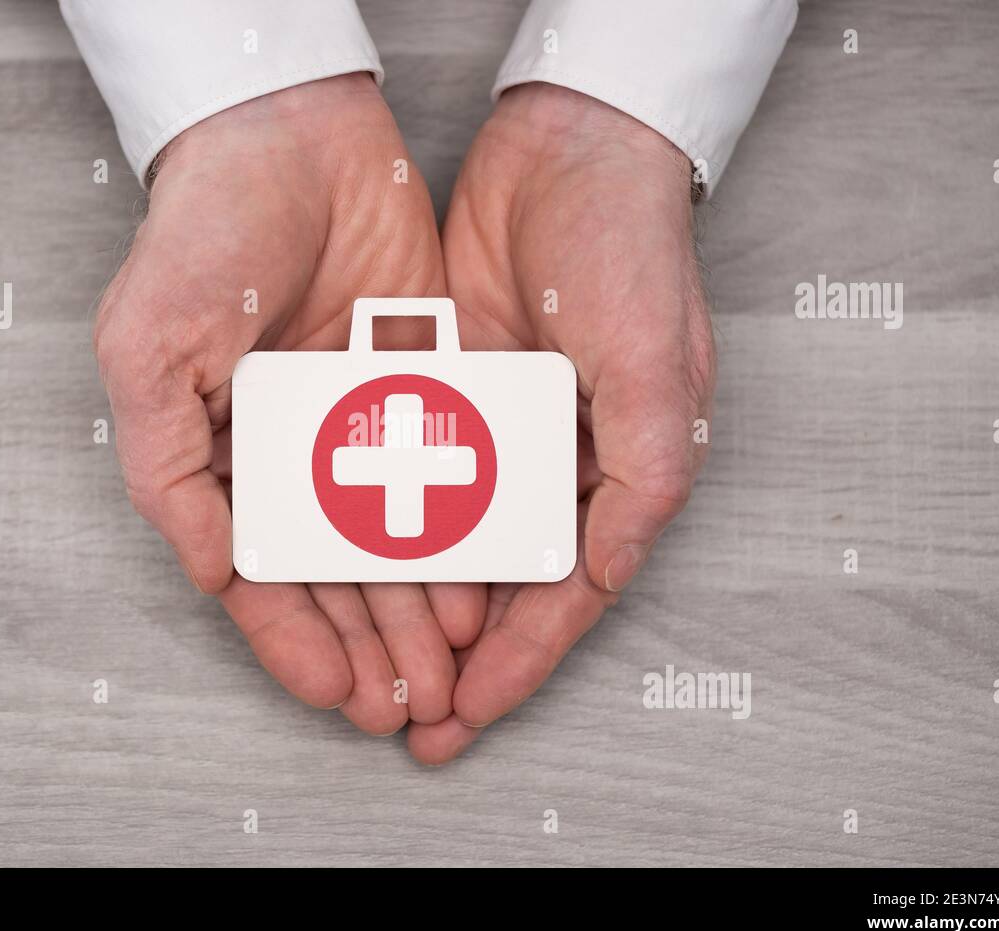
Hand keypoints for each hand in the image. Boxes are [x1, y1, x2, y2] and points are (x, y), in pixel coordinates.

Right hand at [94, 74, 485, 733]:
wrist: (291, 134)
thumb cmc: (202, 235)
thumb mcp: (149, 354)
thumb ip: (169, 470)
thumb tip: (210, 572)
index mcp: (221, 456)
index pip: (258, 572)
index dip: (293, 640)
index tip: (334, 692)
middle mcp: (292, 453)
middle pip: (335, 573)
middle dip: (370, 645)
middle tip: (407, 707)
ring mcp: (358, 424)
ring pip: (396, 538)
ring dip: (418, 609)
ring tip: (447, 671)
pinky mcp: (420, 388)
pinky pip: (446, 476)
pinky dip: (461, 531)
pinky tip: (479, 583)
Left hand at [409, 83, 715, 763]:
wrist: (566, 143)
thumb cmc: (628, 246)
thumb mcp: (652, 365)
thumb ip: (641, 474)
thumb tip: (608, 573)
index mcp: (618, 468)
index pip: (566, 590)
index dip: (523, 660)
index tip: (472, 711)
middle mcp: (557, 459)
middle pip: (504, 582)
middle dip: (461, 654)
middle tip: (412, 718)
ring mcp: (497, 426)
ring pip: (451, 539)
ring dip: (416, 604)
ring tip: (371, 664)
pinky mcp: (446, 387)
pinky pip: (409, 470)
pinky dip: (384, 519)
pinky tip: (346, 567)